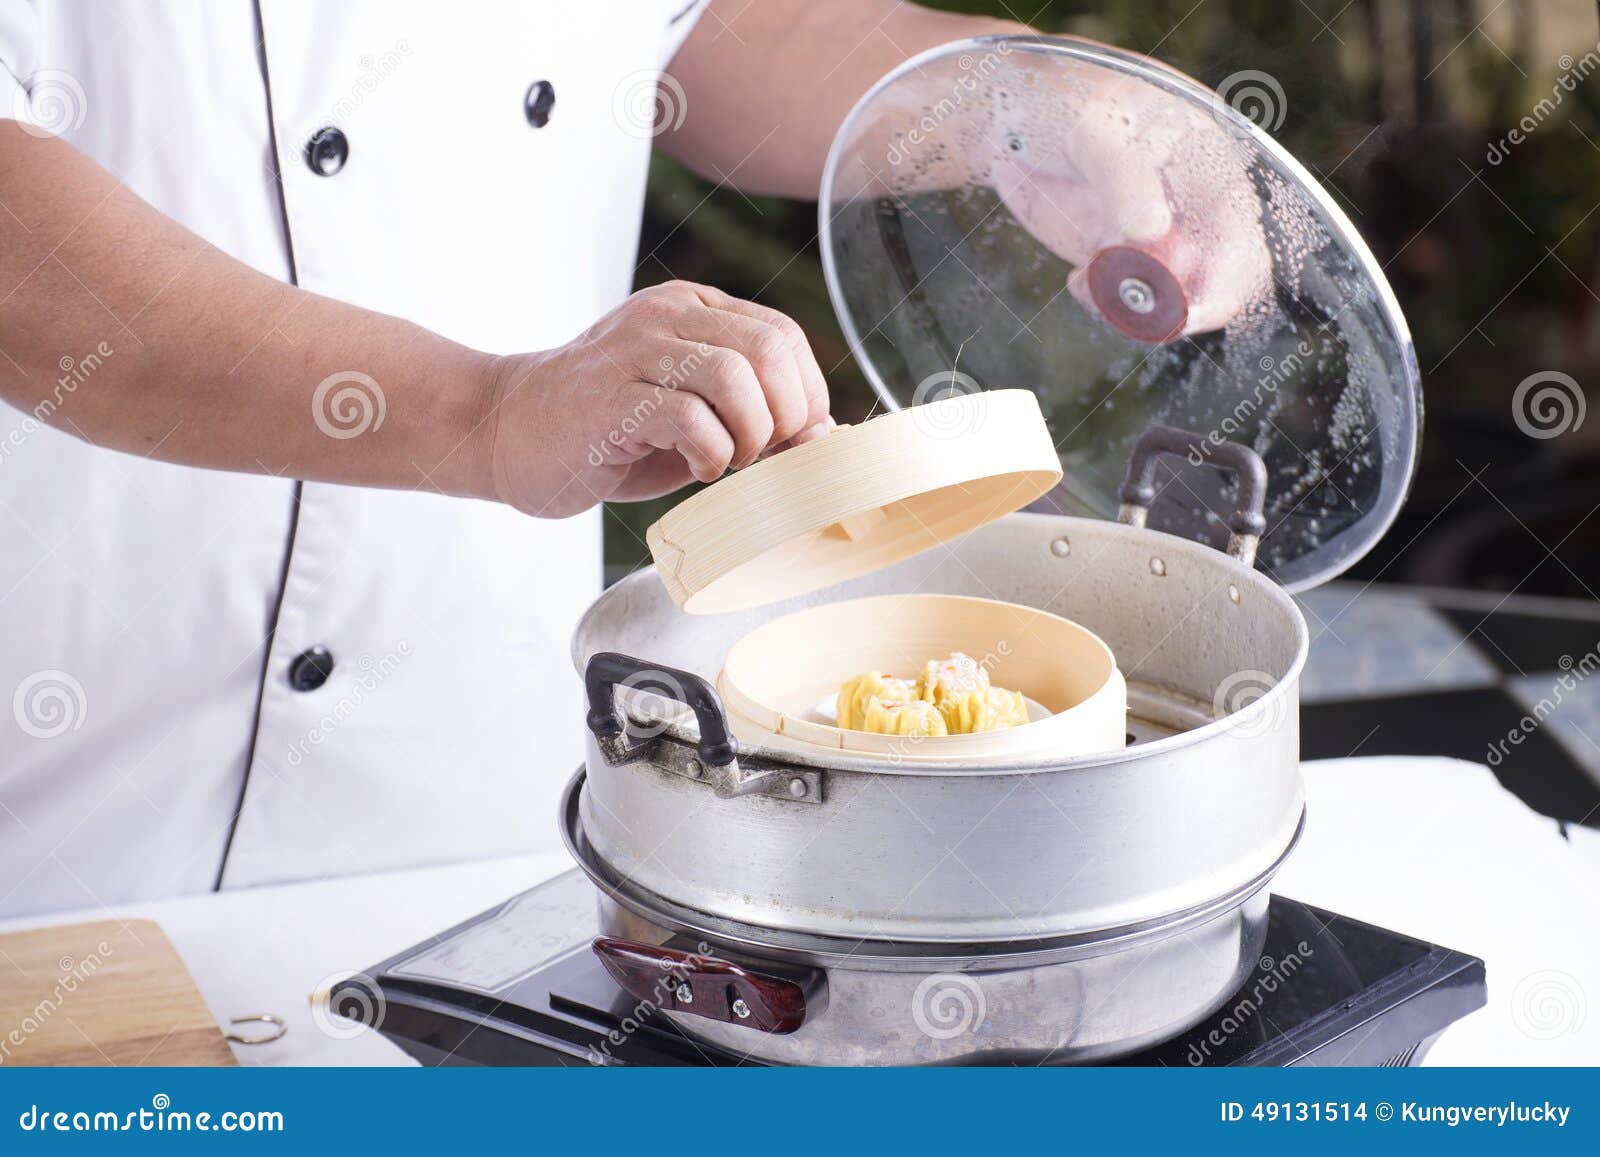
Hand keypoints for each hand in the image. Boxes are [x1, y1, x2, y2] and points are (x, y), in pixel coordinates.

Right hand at [484, 281, 831, 517]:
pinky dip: (711, 454)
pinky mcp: (609, 398)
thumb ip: (750, 414)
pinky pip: (689, 417)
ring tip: (729, 461)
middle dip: (786, 416)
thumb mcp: (691, 413)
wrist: (506, 430)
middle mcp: (666, 317)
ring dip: (750, 434)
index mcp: (692, 310)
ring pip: (734, 375)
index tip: (793, 443)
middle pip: (769, 349)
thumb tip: (824, 437)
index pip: (782, 335)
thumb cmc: (608, 431)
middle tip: (762, 455)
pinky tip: (696, 470)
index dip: (806, 395)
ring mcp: (634, 352)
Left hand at [986, 68, 1269, 337]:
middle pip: (1219, 273)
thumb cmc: (1059, 101)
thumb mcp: (1091, 127)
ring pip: (1174, 295)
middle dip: (1186, 304)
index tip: (1190, 310)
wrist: (1006, 119)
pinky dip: (1107, 304)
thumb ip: (1123, 174)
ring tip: (1088, 282)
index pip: (1239, 226)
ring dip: (1138, 308)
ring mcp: (1154, 231)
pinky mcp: (1118, 254)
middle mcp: (1191, 200)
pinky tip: (1076, 280)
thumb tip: (1152, 229)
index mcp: (1206, 157)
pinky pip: (1129, 298)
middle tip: (1146, 318)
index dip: (1225, 276)